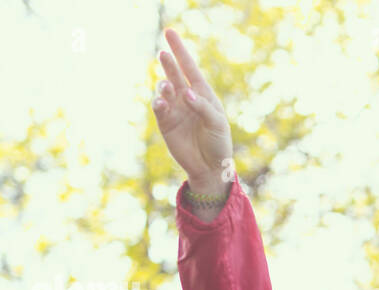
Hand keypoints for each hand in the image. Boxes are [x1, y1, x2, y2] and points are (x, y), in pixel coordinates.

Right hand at [152, 28, 234, 189]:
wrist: (210, 168)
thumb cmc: (219, 144)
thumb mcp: (217, 124)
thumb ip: (203, 107)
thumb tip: (186, 93)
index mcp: (202, 94)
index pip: (189, 68)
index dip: (180, 51)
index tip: (170, 33)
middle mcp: (186, 99)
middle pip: (174, 74)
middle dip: (169, 62)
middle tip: (164, 53)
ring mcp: (175, 110)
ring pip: (164, 90)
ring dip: (164, 85)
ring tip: (167, 86)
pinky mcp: (166, 123)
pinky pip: (159, 109)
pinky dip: (159, 103)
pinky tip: (161, 102)